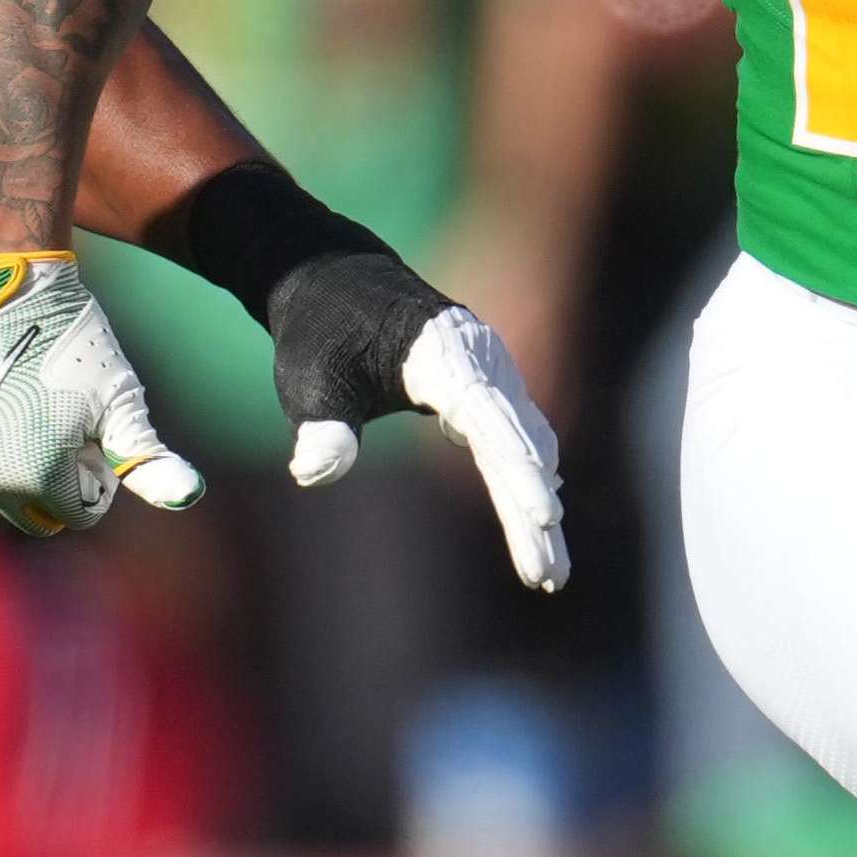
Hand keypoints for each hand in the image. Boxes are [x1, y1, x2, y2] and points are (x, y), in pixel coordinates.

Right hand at [0, 249, 198, 538]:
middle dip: (55, 481)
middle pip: (35, 513)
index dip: (94, 475)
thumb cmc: (69, 340)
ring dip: (14, 469)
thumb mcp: (117, 399)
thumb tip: (192, 497)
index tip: (90, 430)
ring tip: (26, 409)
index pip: (79, 514)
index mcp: (37, 479)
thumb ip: (146, 458)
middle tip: (61, 424)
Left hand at [260, 251, 570, 591]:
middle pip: (519, 444)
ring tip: (548, 573)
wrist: (334, 278)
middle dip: (533, 513)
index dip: (516, 469)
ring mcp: (492, 371)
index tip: (542, 514)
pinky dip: (526, 480)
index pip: (489, 418)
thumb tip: (312, 472)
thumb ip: (320, 425)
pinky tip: (540, 519)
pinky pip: (517, 438)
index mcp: (442, 355)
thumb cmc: (321, 332)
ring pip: (527, 447)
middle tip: (546, 578)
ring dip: (536, 507)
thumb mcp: (309, 378)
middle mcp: (482, 360)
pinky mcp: (488, 385)